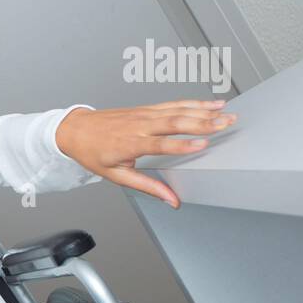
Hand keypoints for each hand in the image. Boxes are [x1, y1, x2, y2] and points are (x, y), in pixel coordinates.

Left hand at [55, 99, 236, 208]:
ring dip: (204, 111)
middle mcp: (139, 126)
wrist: (76, 130)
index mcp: (130, 143)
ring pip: (178, 110)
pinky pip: (173, 104)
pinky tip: (211, 103)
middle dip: (203, 123)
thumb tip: (171, 200)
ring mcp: (144, 114)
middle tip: (226, 124)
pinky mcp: (147, 109)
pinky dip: (194, 103)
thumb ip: (147, 187)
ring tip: (227, 113)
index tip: (204, 144)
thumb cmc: (93, 153)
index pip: (161, 144)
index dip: (183, 144)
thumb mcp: (116, 176)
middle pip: (175, 122)